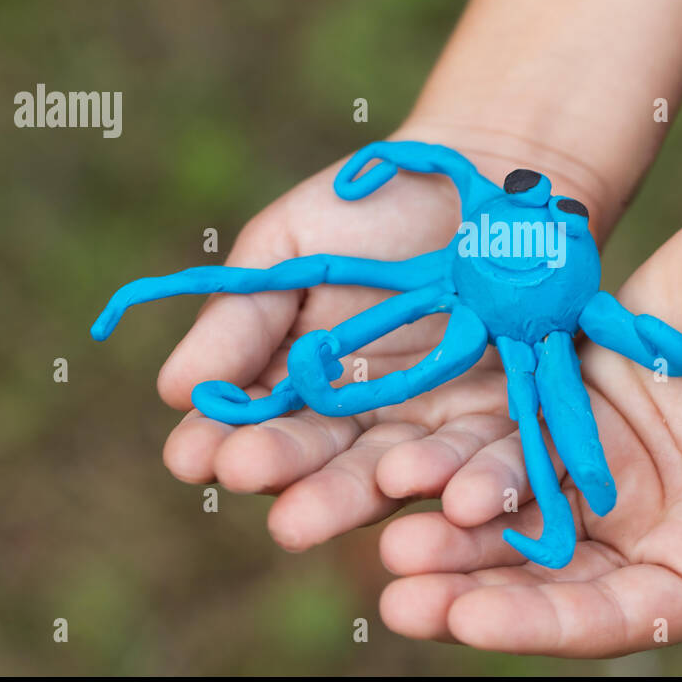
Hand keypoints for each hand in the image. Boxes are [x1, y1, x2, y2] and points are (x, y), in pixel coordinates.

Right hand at [154, 122, 612, 553]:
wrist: (484, 181)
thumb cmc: (373, 211)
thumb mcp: (292, 248)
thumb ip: (242, 315)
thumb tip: (174, 390)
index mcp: (304, 388)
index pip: (260, 428)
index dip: (224, 444)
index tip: (192, 455)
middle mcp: (367, 422)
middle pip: (328, 465)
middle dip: (295, 481)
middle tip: (260, 493)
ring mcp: (437, 427)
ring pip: (401, 475)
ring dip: (365, 495)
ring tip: (340, 500)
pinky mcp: (507, 422)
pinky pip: (489, 461)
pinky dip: (468, 482)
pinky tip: (445, 495)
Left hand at [376, 205, 681, 673]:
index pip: (609, 615)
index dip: (537, 620)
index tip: (464, 619)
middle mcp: (641, 531)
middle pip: (545, 573)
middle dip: (471, 585)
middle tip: (396, 596)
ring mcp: (602, 468)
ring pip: (514, 507)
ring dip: (452, 523)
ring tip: (388, 527)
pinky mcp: (571, 409)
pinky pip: (510, 437)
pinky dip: (463, 452)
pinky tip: (409, 458)